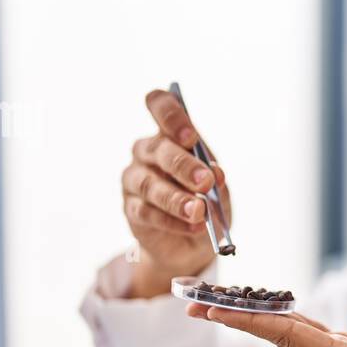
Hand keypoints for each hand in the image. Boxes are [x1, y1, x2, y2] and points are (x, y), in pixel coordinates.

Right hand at [120, 89, 233, 296]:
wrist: (190, 241)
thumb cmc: (204, 201)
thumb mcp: (216, 187)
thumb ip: (214, 177)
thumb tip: (214, 172)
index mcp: (169, 133)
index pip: (159, 105)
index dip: (171, 116)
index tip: (190, 137)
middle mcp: (146, 151)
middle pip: (159, 151)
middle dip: (184, 166)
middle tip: (206, 182)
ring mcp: (134, 179)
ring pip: (150, 185)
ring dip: (177, 198)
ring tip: (199, 211)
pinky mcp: (131, 208)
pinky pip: (147, 212)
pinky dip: (172, 220)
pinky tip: (193, 226)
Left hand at [189, 303, 346, 346]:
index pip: (291, 335)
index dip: (251, 319)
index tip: (213, 309)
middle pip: (278, 335)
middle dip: (236, 317)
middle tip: (194, 299)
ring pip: (289, 337)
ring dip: (253, 319)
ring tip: (218, 303)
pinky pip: (307, 339)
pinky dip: (281, 323)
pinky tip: (267, 313)